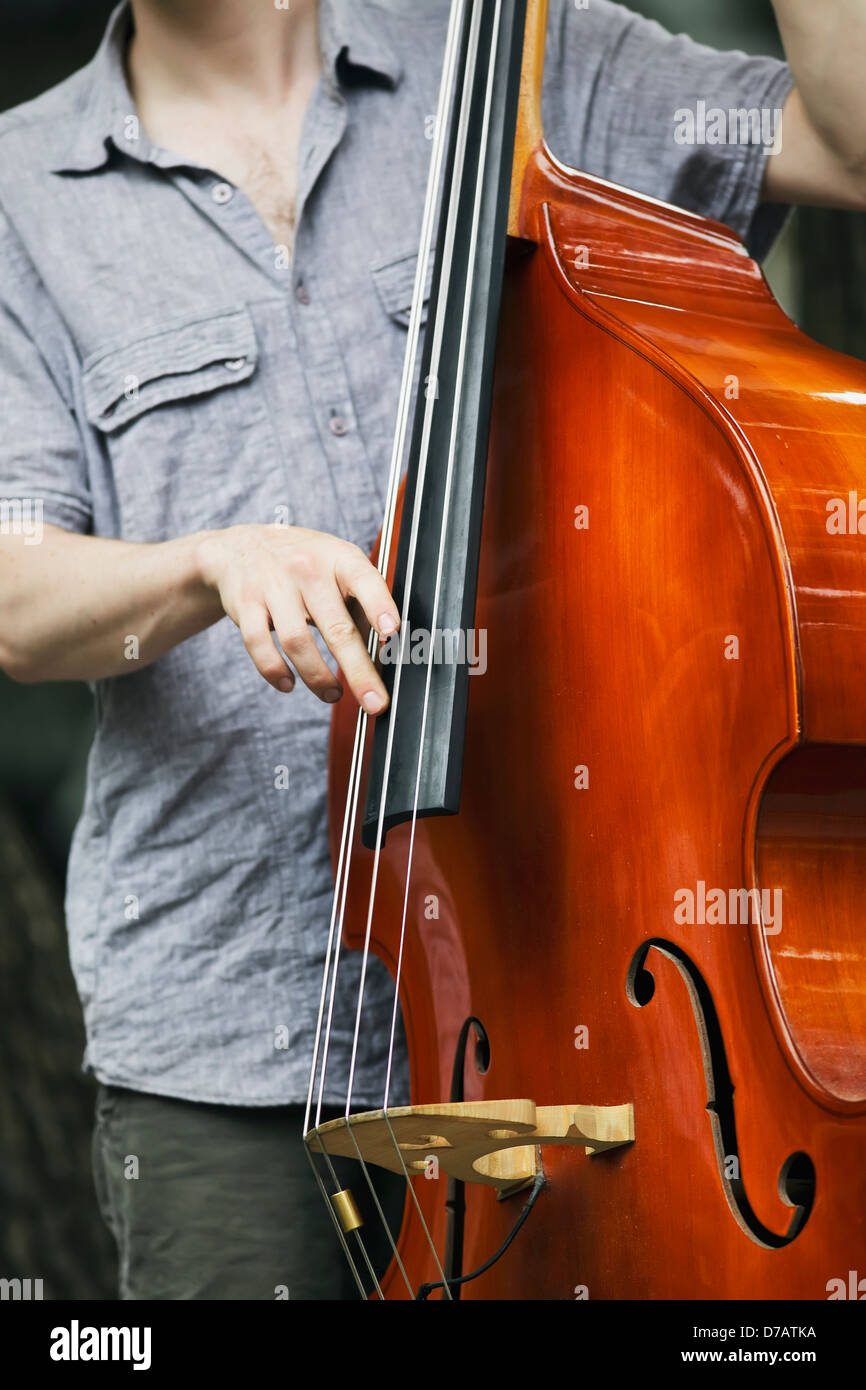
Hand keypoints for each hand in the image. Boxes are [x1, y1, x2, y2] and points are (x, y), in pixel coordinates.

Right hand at [196, 524, 398, 710]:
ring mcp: (273, 586)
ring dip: (318, 677)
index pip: (364, 580)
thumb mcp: (339, 568)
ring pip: (296, 642)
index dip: (379, 606)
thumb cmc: (305, 565)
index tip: (393, 632)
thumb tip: (383, 659)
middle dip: (359, 671)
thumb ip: (362, 608)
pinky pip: (258, 645)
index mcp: (339, 559)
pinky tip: (288, 684)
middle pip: (336, 627)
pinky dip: (274, 670)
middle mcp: (307, 569)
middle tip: (375, 703)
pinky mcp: (245, 605)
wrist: (241, 547)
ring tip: (333, 695)